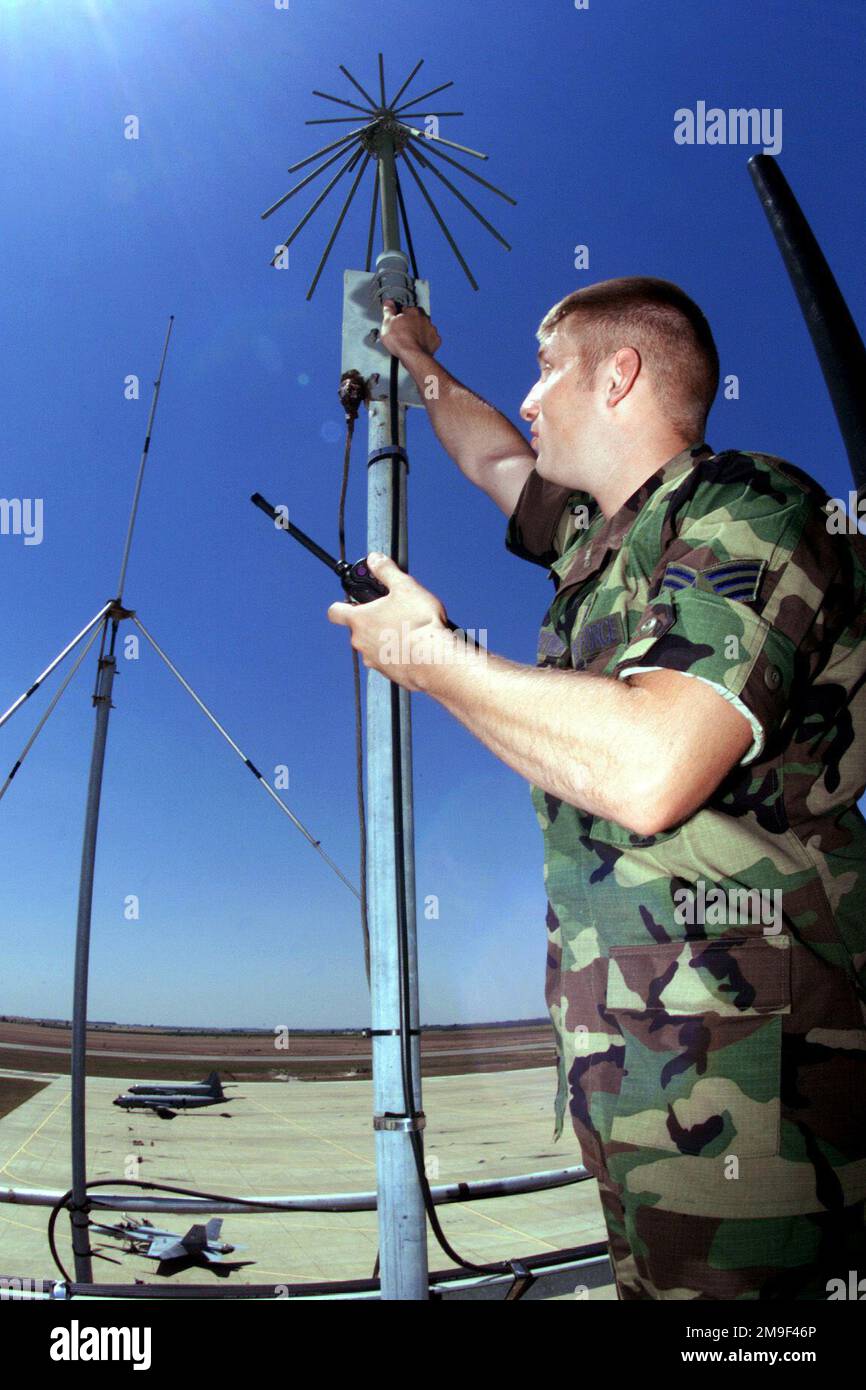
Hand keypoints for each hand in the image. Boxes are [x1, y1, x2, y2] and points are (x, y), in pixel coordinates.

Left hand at [327, 553, 451, 691]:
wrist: (434, 660)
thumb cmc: (418, 624)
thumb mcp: (404, 587)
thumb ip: (386, 571)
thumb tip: (374, 558)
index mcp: (359, 620)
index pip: (335, 612)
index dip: (341, 605)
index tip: (351, 602)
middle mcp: (361, 643)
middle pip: (358, 629)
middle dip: (372, 620)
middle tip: (393, 613)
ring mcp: (374, 660)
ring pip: (373, 645)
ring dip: (385, 638)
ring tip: (407, 630)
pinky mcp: (389, 674)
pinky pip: (388, 660)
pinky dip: (397, 653)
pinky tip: (414, 647)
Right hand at [379, 299, 441, 361]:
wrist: (413, 356)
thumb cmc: (400, 340)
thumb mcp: (387, 323)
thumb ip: (388, 311)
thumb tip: (388, 303)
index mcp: (413, 312)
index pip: (405, 309)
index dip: (399, 316)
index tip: (396, 322)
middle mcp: (424, 318)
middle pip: (416, 318)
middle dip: (410, 323)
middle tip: (402, 332)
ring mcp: (431, 329)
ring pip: (424, 328)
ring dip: (418, 332)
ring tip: (409, 341)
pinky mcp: (435, 340)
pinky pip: (430, 339)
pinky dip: (425, 341)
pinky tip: (418, 345)